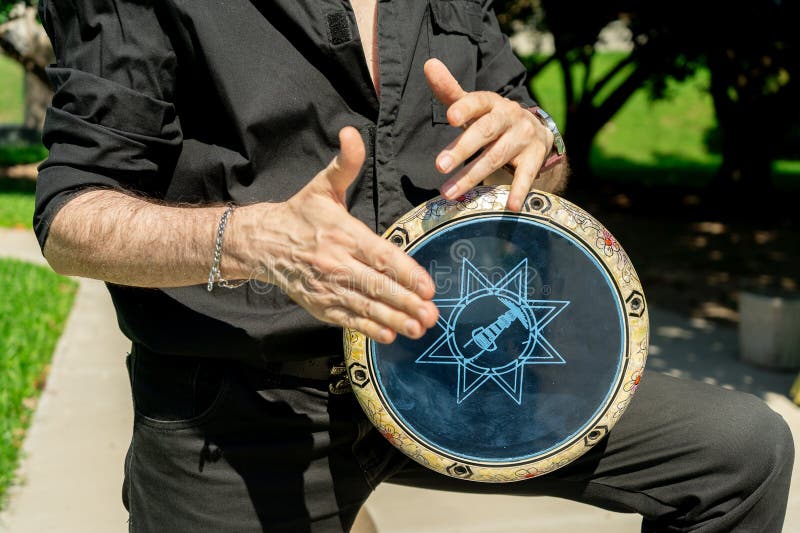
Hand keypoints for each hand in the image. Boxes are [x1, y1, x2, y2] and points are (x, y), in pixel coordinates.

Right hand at [231, 127, 438, 343]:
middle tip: (432, 315)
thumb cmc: (300, 214)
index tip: (428, 286)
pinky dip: (369, 328)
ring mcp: (327, 287)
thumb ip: (345, 163)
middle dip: (406, 302)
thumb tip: (352, 132)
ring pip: (365, 306)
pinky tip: (390, 335)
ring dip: (394, 319)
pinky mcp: (320, 305)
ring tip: (419, 329)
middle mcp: (336, 263)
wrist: (261, 243)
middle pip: (375, 286)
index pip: (379, 256)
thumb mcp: (323, 185)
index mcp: (342, 234)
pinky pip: (348, 319)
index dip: (405, 272)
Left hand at [424, 58, 554, 211]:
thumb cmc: (492, 121)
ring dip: (473, 176)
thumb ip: (450, 91)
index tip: (450, 117)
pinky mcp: (536, 157)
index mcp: (492, 102)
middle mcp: (510, 116)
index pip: (478, 101)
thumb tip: (428, 63)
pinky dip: (519, 190)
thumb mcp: (473, 107)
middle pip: (485, 131)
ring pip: (497, 156)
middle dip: (462, 149)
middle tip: (440, 166)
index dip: (465, 107)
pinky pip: (527, 174)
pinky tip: (510, 206)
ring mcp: (524, 137)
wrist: (535, 134)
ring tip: (450, 193)